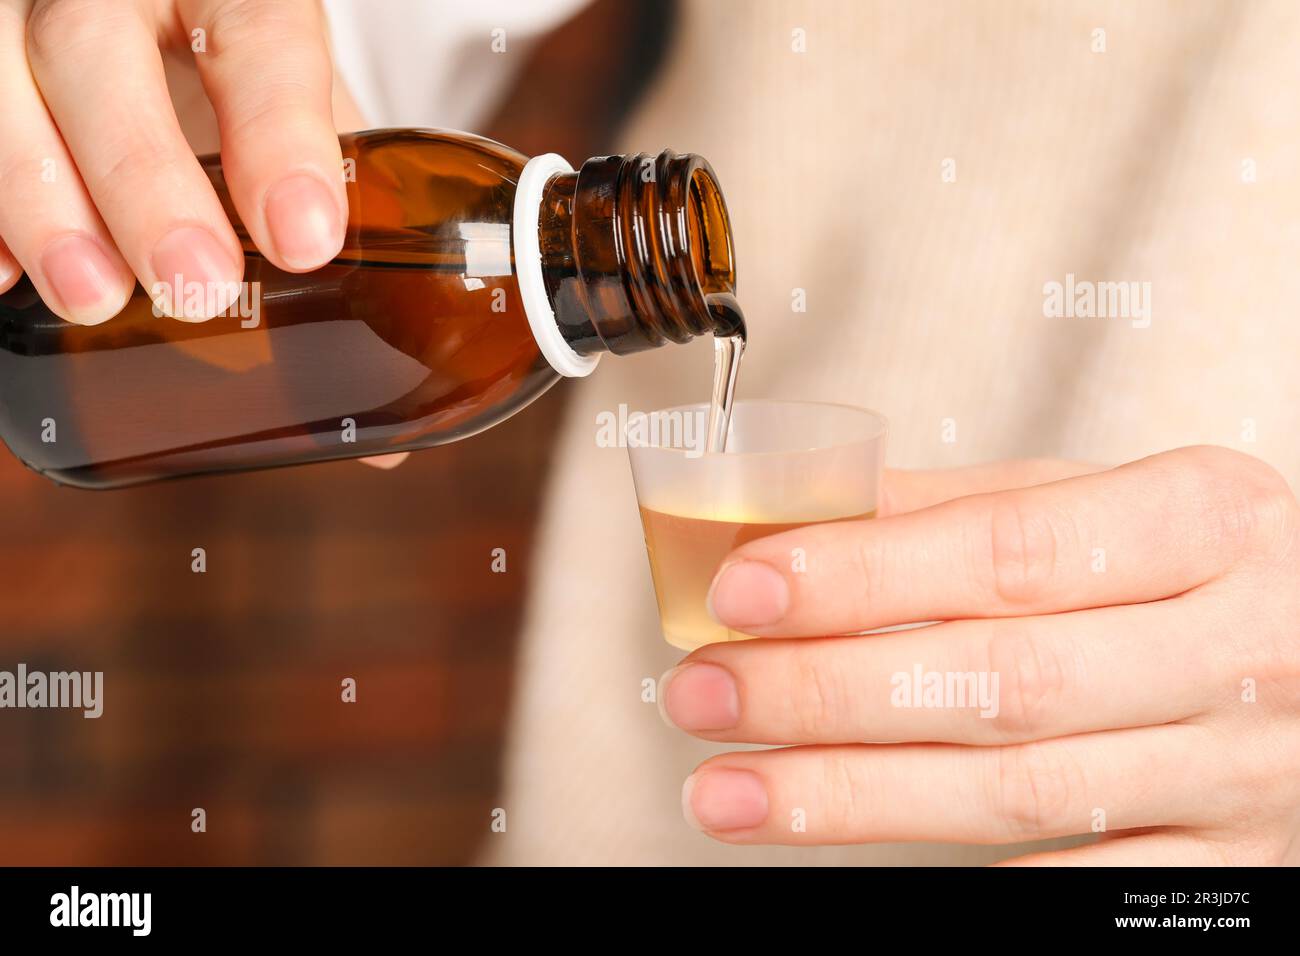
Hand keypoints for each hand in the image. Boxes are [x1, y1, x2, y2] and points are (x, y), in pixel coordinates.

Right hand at [0, 0, 344, 322]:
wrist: (154, 23)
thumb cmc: (224, 53)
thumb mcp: (280, 81)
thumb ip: (310, 144)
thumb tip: (327, 245)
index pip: (256, 28)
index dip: (278, 136)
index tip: (303, 236)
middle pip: (93, 47)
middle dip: (144, 179)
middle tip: (194, 282)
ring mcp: (19, 10)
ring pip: (0, 79)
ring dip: (41, 201)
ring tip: (95, 293)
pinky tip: (9, 274)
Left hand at [661, 446, 1299, 864]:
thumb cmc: (1204, 563)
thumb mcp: (1112, 500)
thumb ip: (964, 508)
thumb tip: (799, 518)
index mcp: (1207, 519)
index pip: (1011, 550)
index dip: (866, 574)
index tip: (745, 588)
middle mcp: (1237, 647)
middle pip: (1003, 680)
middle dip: (827, 693)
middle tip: (704, 693)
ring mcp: (1241, 771)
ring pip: (1020, 792)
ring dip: (851, 796)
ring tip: (727, 790)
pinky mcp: (1230, 866)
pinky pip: (1074, 886)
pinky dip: (950, 872)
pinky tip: (843, 844)